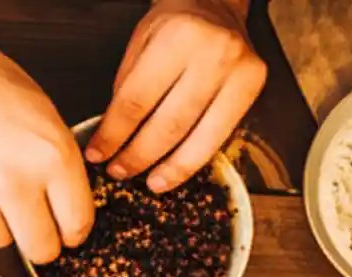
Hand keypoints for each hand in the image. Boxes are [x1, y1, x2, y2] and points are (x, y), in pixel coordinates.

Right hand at [0, 32, 92, 263]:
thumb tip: (69, 210)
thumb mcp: (44, 115)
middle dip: (40, 240)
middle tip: (33, 224)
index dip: (73, 231)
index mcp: (52, 156)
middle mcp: (14, 181)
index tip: (66, 230)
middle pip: (41, 250)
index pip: (77, 225)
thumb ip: (60, 165)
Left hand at [87, 0, 265, 192]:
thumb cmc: (173, 26)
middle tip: (119, 172)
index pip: (135, 101)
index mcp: (176, 38)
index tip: (97, 155)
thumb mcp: (139, 46)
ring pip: (198, 136)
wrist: (216, 4)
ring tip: (149, 183)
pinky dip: (195, 159)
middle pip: (168, 124)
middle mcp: (213, 53)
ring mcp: (239, 71)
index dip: (113, 135)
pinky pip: (221, 135)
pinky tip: (176, 171)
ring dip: (170, 167)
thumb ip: (127, 91)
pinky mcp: (254, 86)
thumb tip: (111, 140)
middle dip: (139, 156)